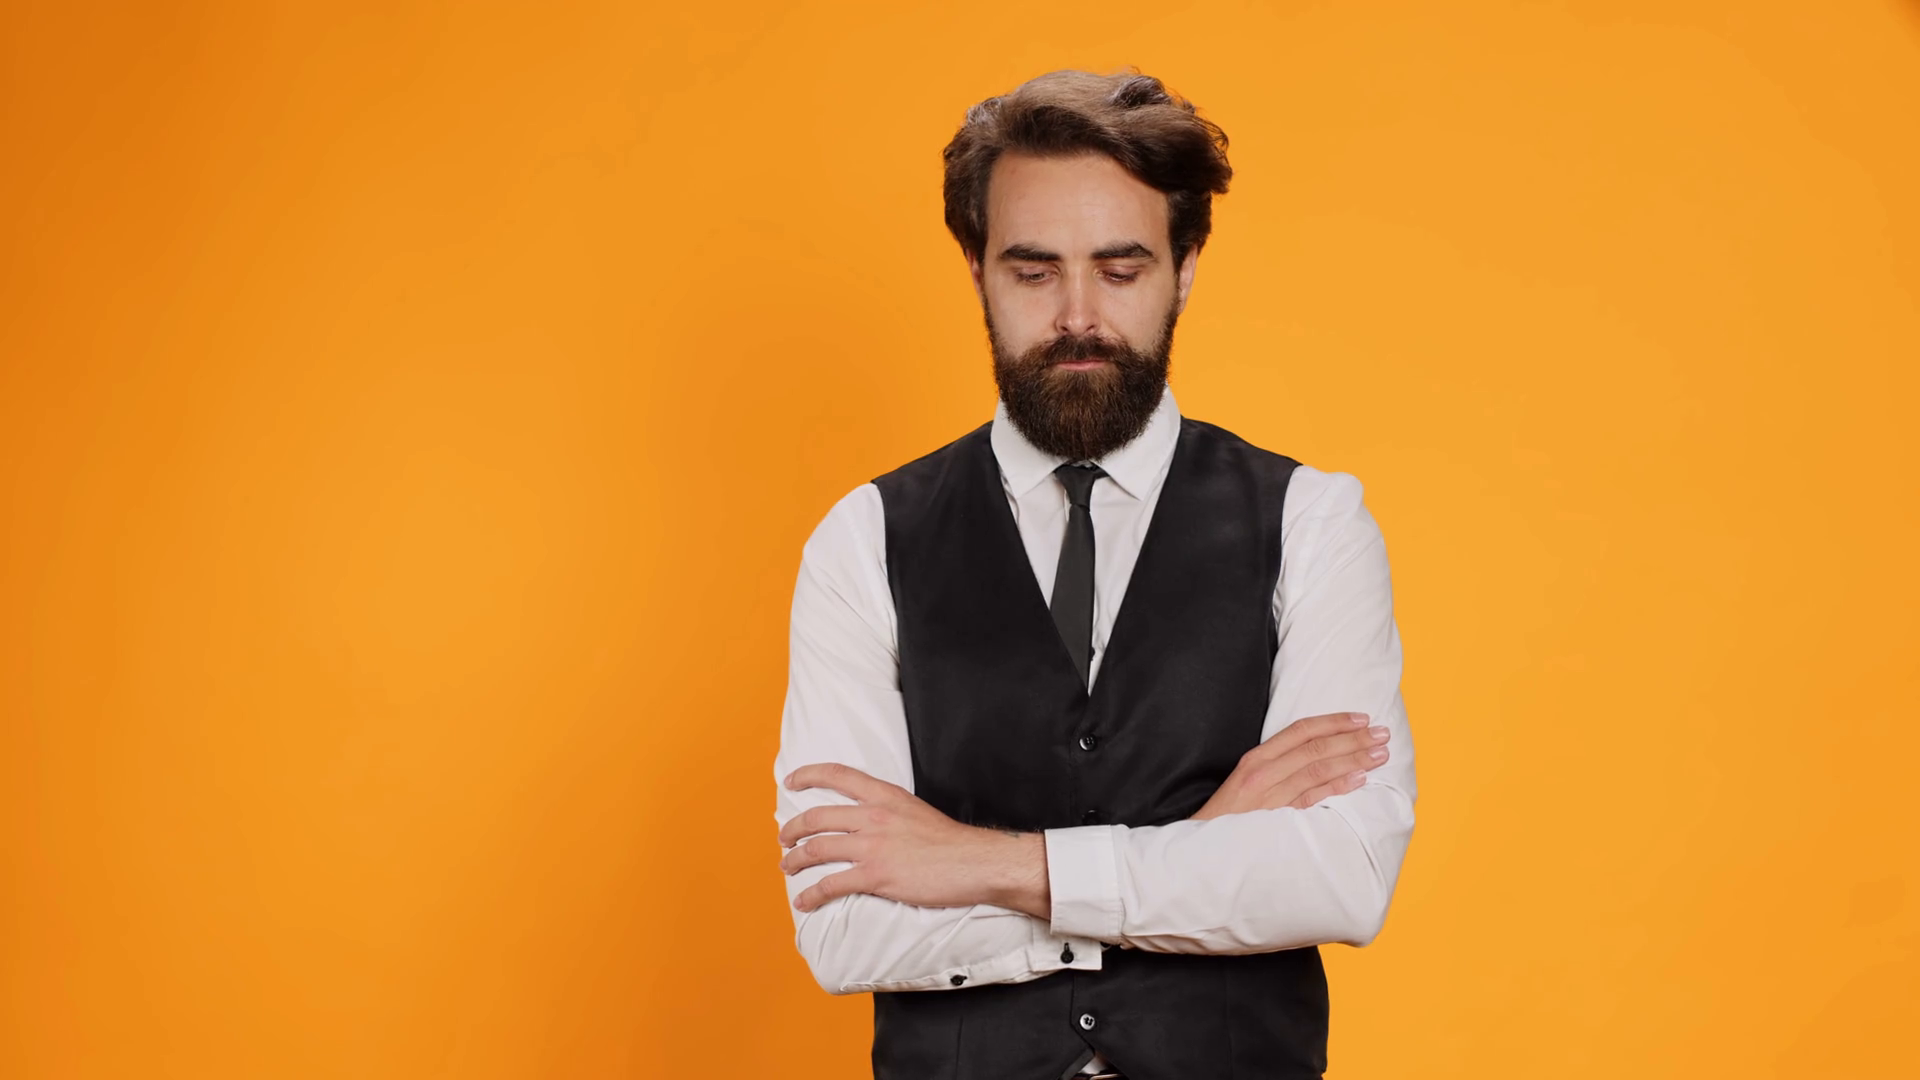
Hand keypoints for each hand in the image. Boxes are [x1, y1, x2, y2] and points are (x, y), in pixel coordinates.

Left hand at [778, 763, 1049, 916]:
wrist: (973, 862)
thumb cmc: (950, 842)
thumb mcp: (916, 810)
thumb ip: (889, 811)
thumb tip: (868, 820)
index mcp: (885, 796)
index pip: (838, 775)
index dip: (809, 775)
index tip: (792, 781)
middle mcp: (874, 816)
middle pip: (818, 817)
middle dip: (793, 829)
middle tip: (785, 839)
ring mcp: (873, 846)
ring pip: (817, 849)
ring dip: (795, 860)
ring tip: (787, 867)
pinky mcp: (875, 876)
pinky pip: (831, 885)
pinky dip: (811, 895)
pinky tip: (804, 902)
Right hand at [1190, 711, 1388, 820]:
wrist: (1201, 851)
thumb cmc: (1227, 818)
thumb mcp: (1245, 783)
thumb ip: (1276, 768)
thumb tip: (1315, 757)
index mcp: (1256, 759)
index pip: (1301, 731)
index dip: (1334, 722)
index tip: (1362, 718)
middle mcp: (1263, 773)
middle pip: (1315, 748)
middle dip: (1353, 739)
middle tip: (1382, 734)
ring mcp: (1270, 797)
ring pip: (1318, 770)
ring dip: (1353, 759)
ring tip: (1380, 754)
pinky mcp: (1277, 822)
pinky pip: (1313, 800)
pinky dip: (1338, 787)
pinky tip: (1360, 779)